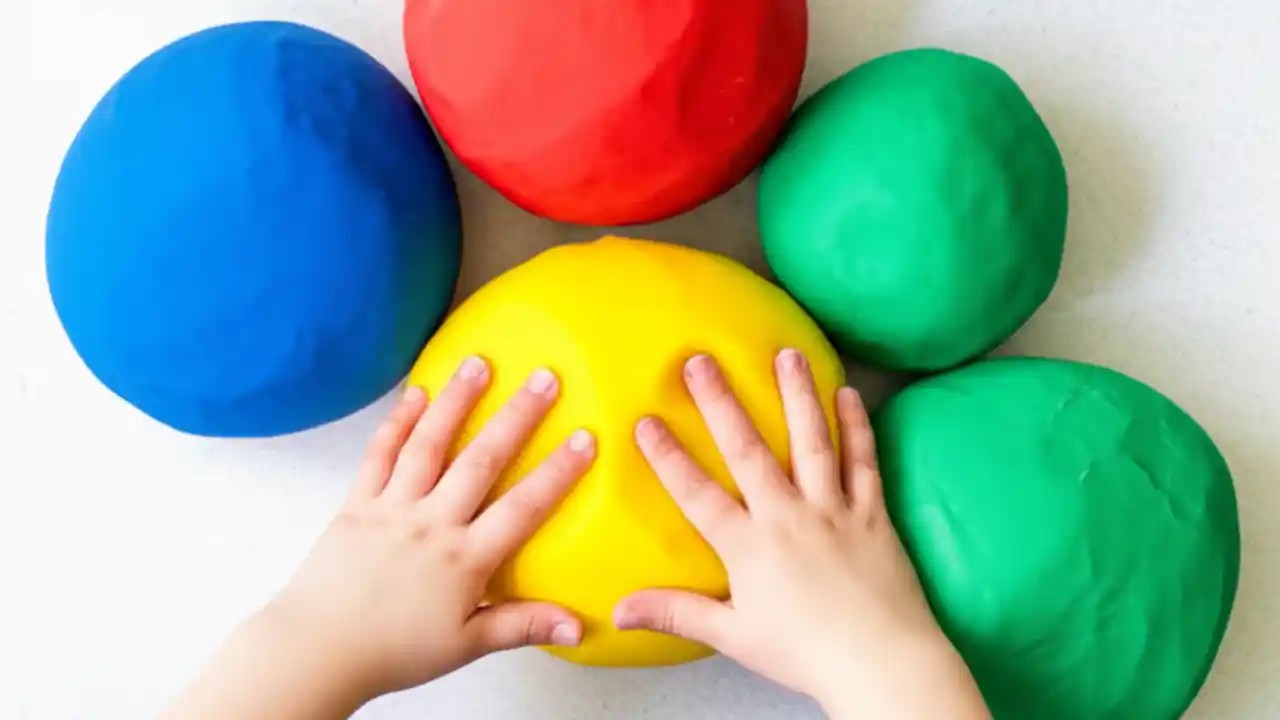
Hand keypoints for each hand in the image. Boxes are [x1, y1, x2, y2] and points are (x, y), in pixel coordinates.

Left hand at [165, 357, 594, 719]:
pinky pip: (380, 455)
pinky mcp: (357, 504)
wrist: (318, 651)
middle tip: (544, 378)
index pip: (522, 507)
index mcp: (464, 560)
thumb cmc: (393, 651)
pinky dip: (397, 422)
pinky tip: (415, 394)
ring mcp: (392, 509)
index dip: (557, 472)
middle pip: (480, 460)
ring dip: (456, 401)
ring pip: (429, 445)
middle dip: (517, 416)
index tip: (585, 438)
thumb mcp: (466, 644)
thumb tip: (578, 625)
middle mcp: (431, 525)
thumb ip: (522, 625)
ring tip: (479, 363)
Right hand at [616, 351, 988, 719]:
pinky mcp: (872, 514)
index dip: (668, 457)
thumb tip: (619, 611)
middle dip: (720, 402)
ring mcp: (833, 510)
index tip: (645, 421)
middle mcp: (789, 517)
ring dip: (796, 394)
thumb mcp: (734, 636)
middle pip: (748, 450)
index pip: (698, 494)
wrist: (883, 664)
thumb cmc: (806, 653)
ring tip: (787, 354)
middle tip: (700, 361)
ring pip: (811, 441)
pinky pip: (862, 461)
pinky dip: (856, 426)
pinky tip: (847, 393)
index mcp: (750, 548)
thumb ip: (677, 614)